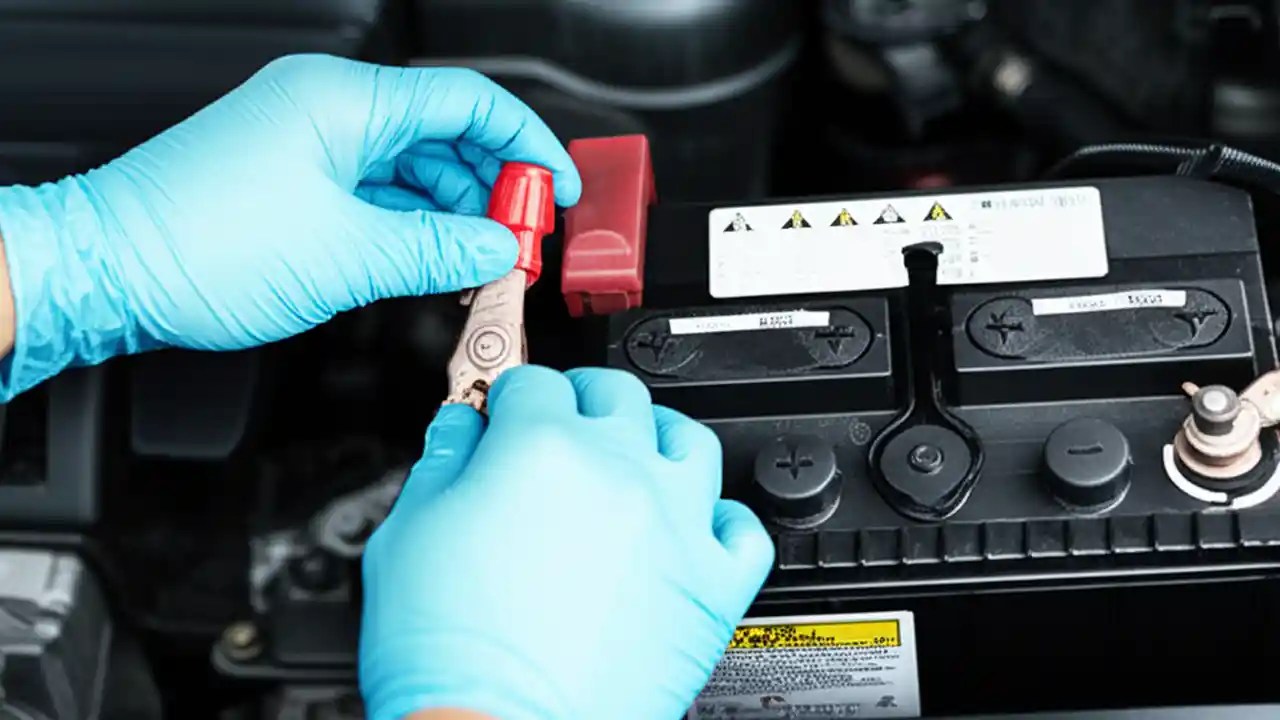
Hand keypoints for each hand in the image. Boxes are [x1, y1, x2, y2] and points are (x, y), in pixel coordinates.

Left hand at [0, 54, 579, 398]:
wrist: (110, 272)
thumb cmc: (199, 243)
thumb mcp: (347, 255)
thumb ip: (438, 250)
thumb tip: (496, 249)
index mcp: (343, 102)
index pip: (466, 103)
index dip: (525, 144)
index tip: (557, 188)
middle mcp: (328, 112)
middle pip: (445, 135)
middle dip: (494, 188)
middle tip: (524, 240)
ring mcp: (311, 146)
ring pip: (414, 169)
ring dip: (455, 214)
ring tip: (486, 262)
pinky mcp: (298, 183)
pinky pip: (379, 194)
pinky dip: (415, 227)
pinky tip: (439, 262)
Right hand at [359, 366, 774, 719]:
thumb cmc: (449, 650)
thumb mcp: (410, 531)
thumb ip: (442, 460)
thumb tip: (461, 427)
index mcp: (542, 447)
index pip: (535, 381)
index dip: (512, 394)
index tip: (507, 411)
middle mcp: (619, 471)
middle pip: (618, 393)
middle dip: (582, 397)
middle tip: (562, 421)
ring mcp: (673, 526)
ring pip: (692, 442)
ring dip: (658, 437)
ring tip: (635, 455)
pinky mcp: (710, 585)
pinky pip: (743, 531)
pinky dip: (721, 519)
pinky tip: (691, 525)